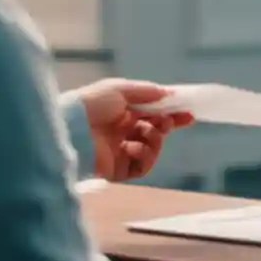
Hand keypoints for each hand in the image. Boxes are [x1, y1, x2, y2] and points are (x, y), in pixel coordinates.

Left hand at [74, 78, 194, 180]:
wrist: (72, 128)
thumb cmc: (92, 103)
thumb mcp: (120, 89)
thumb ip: (146, 91)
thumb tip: (168, 93)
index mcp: (122, 113)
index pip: (153, 115)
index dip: (171, 115)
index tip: (188, 114)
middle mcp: (123, 133)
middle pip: (156, 133)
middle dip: (167, 126)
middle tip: (170, 121)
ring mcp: (121, 153)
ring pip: (153, 150)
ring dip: (155, 140)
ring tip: (144, 131)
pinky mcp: (118, 171)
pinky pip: (142, 167)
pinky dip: (143, 155)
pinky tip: (131, 146)